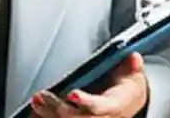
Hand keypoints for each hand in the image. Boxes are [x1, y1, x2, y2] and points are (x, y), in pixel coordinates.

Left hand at [31, 53, 148, 117]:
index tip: (73, 94)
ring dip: (49, 114)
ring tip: (36, 101)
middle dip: (59, 109)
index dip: (86, 102)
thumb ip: (131, 66)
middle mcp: (102, 117)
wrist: (130, 100)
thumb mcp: (133, 73)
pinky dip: (48, 117)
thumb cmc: (127, 85)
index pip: (100, 107)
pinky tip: (35, 112)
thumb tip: (134, 58)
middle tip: (43, 96)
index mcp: (116, 105)